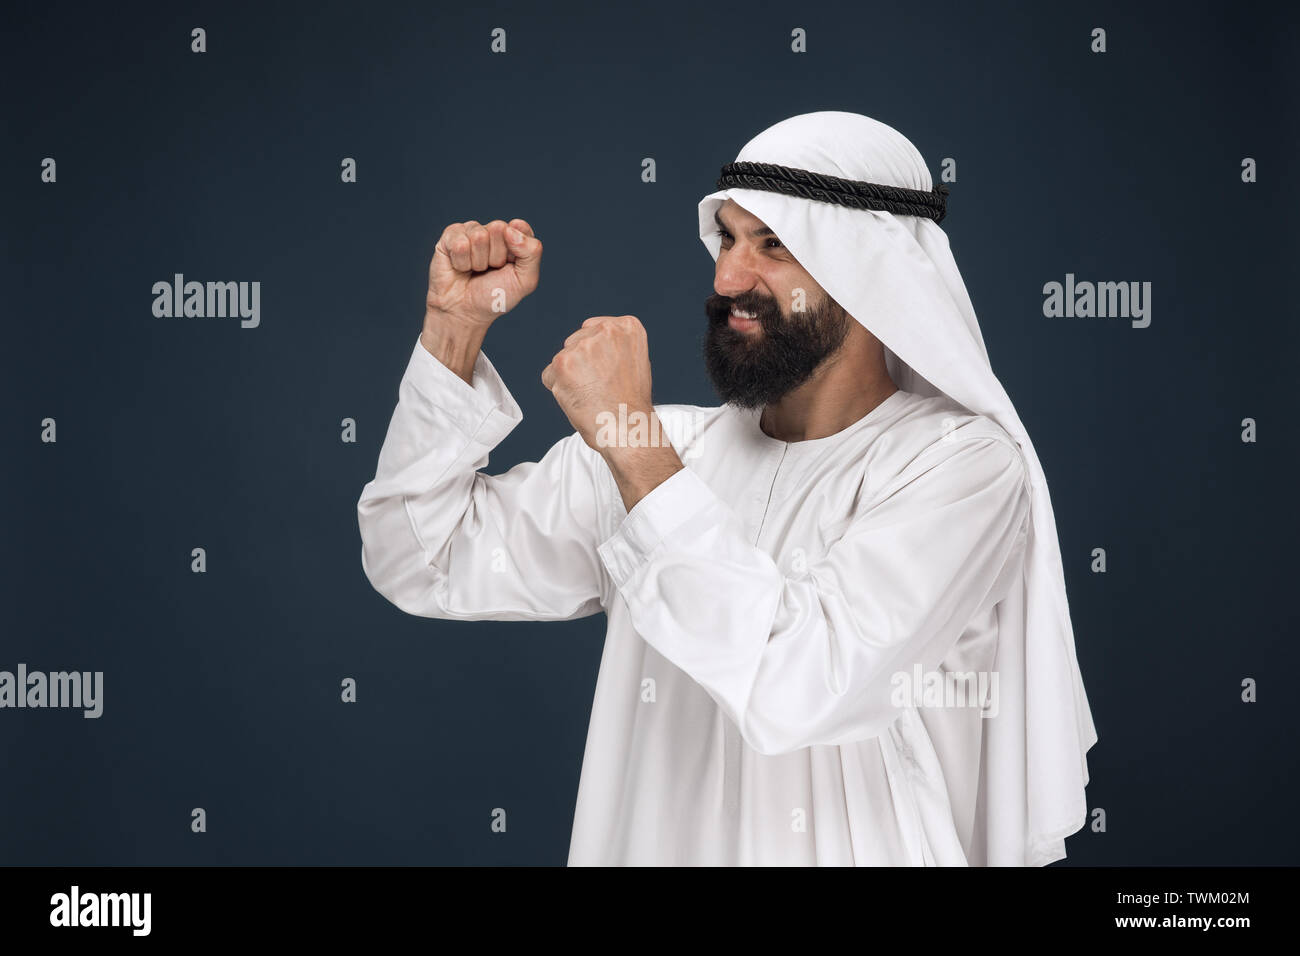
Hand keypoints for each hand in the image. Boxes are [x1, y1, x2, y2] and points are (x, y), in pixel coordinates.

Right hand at [425, 218, 541, 331]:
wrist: (465, 312)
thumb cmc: (495, 297)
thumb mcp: (525, 280)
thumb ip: (532, 252)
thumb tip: (511, 229)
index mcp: (514, 239)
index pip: (521, 227)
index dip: (516, 247)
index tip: (510, 263)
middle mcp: (493, 232)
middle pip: (499, 228)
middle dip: (496, 256)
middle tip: (490, 270)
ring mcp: (471, 231)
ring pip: (478, 235)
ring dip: (478, 261)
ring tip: (475, 271)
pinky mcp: (451, 236)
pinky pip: (459, 242)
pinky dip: (461, 262)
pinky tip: (461, 268)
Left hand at [541, 315, 654, 451]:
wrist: (628, 428)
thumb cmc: (631, 403)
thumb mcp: (635, 361)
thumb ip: (613, 345)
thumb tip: (590, 343)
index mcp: (627, 326)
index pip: (593, 329)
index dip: (596, 355)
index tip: (607, 372)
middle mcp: (605, 330)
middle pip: (576, 341)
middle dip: (581, 363)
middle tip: (600, 386)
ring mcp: (582, 346)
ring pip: (562, 359)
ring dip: (570, 377)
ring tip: (592, 394)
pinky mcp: (563, 363)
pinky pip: (549, 375)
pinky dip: (558, 389)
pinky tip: (579, 399)